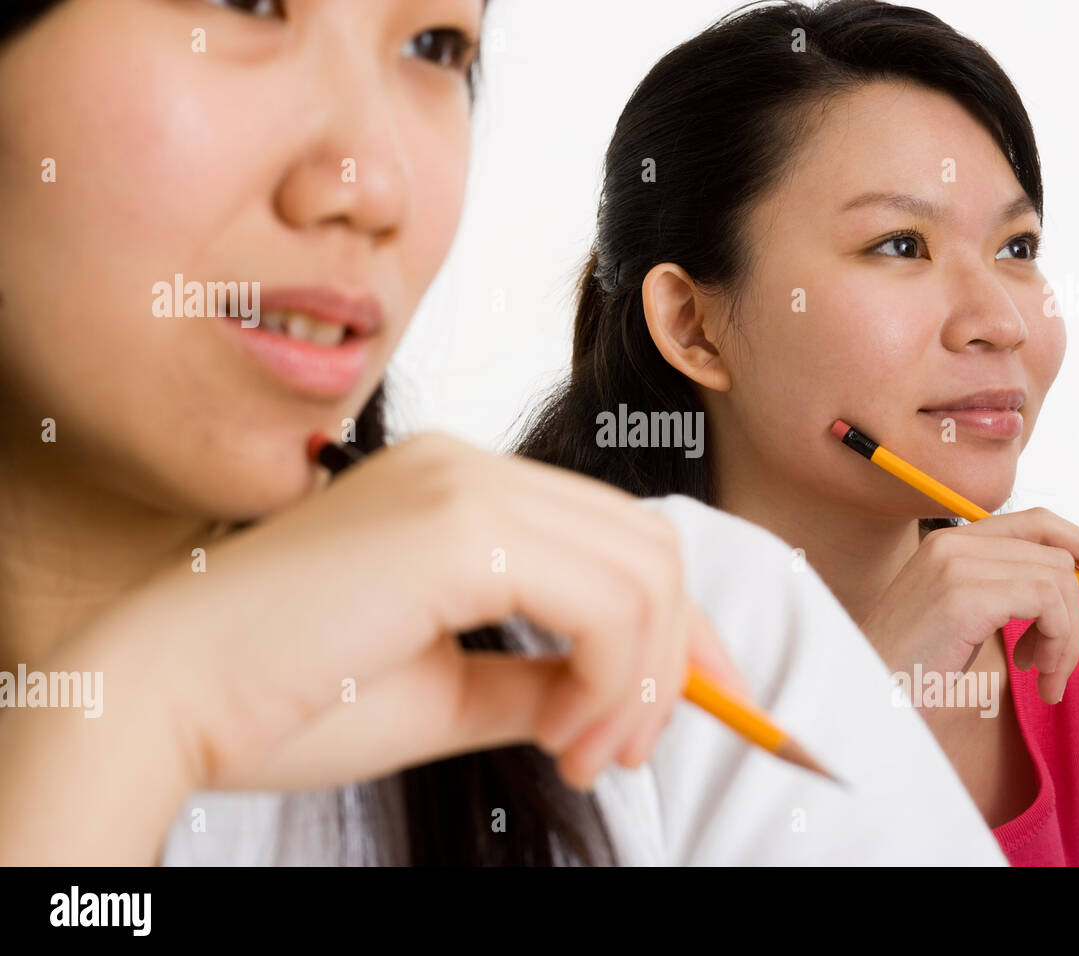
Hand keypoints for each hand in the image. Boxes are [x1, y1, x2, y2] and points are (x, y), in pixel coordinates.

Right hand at [100, 430, 745, 793]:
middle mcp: (471, 466)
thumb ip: (541, 679)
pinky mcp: (457, 526)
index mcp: (461, 491)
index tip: (693, 699)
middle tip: (628, 748)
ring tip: (588, 753)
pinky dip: (613, 676)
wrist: (164, 699)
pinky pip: (603, 598)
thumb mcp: (447, 690)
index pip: (616, 534)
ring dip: (643, 677)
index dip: (677, 621)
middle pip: (647, 544)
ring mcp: (465, 484)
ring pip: (642, 567)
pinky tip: (566, 734)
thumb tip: (619, 694)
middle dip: (672, 656)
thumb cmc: (286, 698)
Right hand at [861, 507, 1078, 708]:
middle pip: (1056, 554)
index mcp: (948, 542)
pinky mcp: (965, 595)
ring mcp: (957, 564)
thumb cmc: (915, 671)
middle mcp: (953, 542)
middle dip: (1076, 614)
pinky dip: (1059, 642)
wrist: (868, 698)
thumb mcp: (963, 619)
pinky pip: (1048, 602)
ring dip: (1067, 638)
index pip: (1036, 520)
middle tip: (1054, 666)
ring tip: (1042, 677)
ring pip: (1059, 579)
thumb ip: (1007, 592)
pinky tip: (1033, 676)